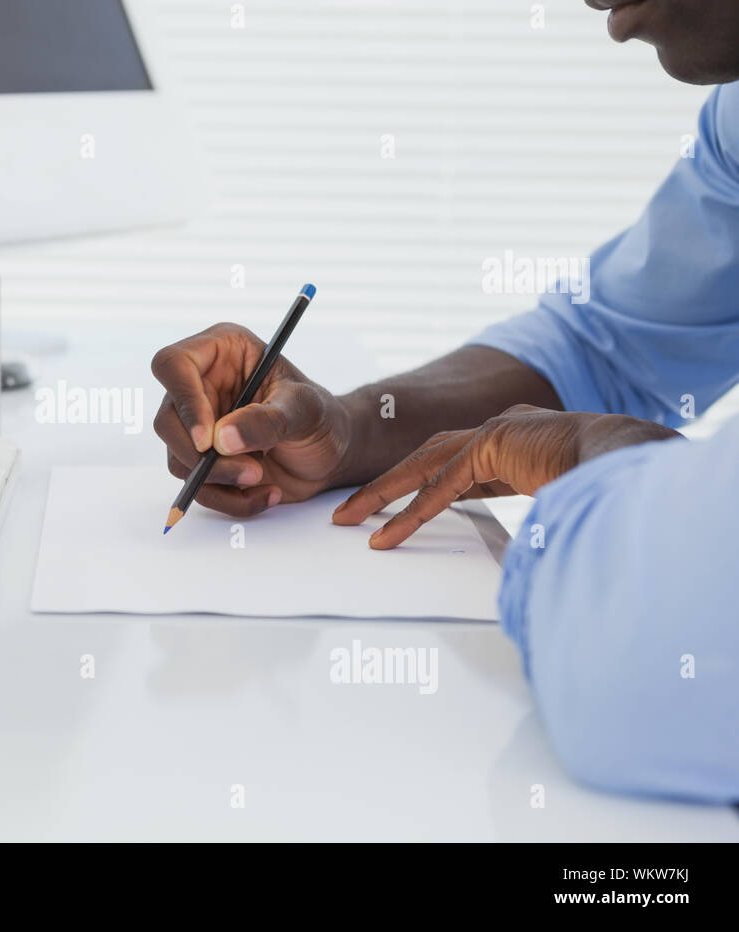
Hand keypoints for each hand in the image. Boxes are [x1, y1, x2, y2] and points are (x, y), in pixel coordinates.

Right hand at [151, 323, 353, 516]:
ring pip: (178, 459)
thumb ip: (267, 420)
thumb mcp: (305, 410)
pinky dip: (230, 499)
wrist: (333, 453)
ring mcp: (199, 425)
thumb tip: (222, 438)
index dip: (184, 401)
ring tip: (262, 477)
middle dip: (202, 456)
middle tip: (247, 469)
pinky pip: (198, 486)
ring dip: (219, 480)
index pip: (173, 365)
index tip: (208, 439)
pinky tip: (266, 493)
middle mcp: (202, 386)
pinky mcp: (204, 461)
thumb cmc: (322, 417)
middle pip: (167, 420)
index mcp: (221, 352)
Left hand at [332, 404, 680, 548]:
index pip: (456, 465)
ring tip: (349, 520)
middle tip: (350, 511)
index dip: (422, 486)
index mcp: (515, 441)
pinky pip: (440, 487)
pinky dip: (410, 514)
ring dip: (382, 495)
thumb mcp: (559, 501)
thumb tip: (530, 555)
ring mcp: (495, 432)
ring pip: (423, 468)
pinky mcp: (491, 446)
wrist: (635, 459)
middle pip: (427, 459)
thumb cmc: (606, 485)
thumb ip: (535, 517)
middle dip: (386, 485)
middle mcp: (501, 430)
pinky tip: (385, 537)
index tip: (398, 507)